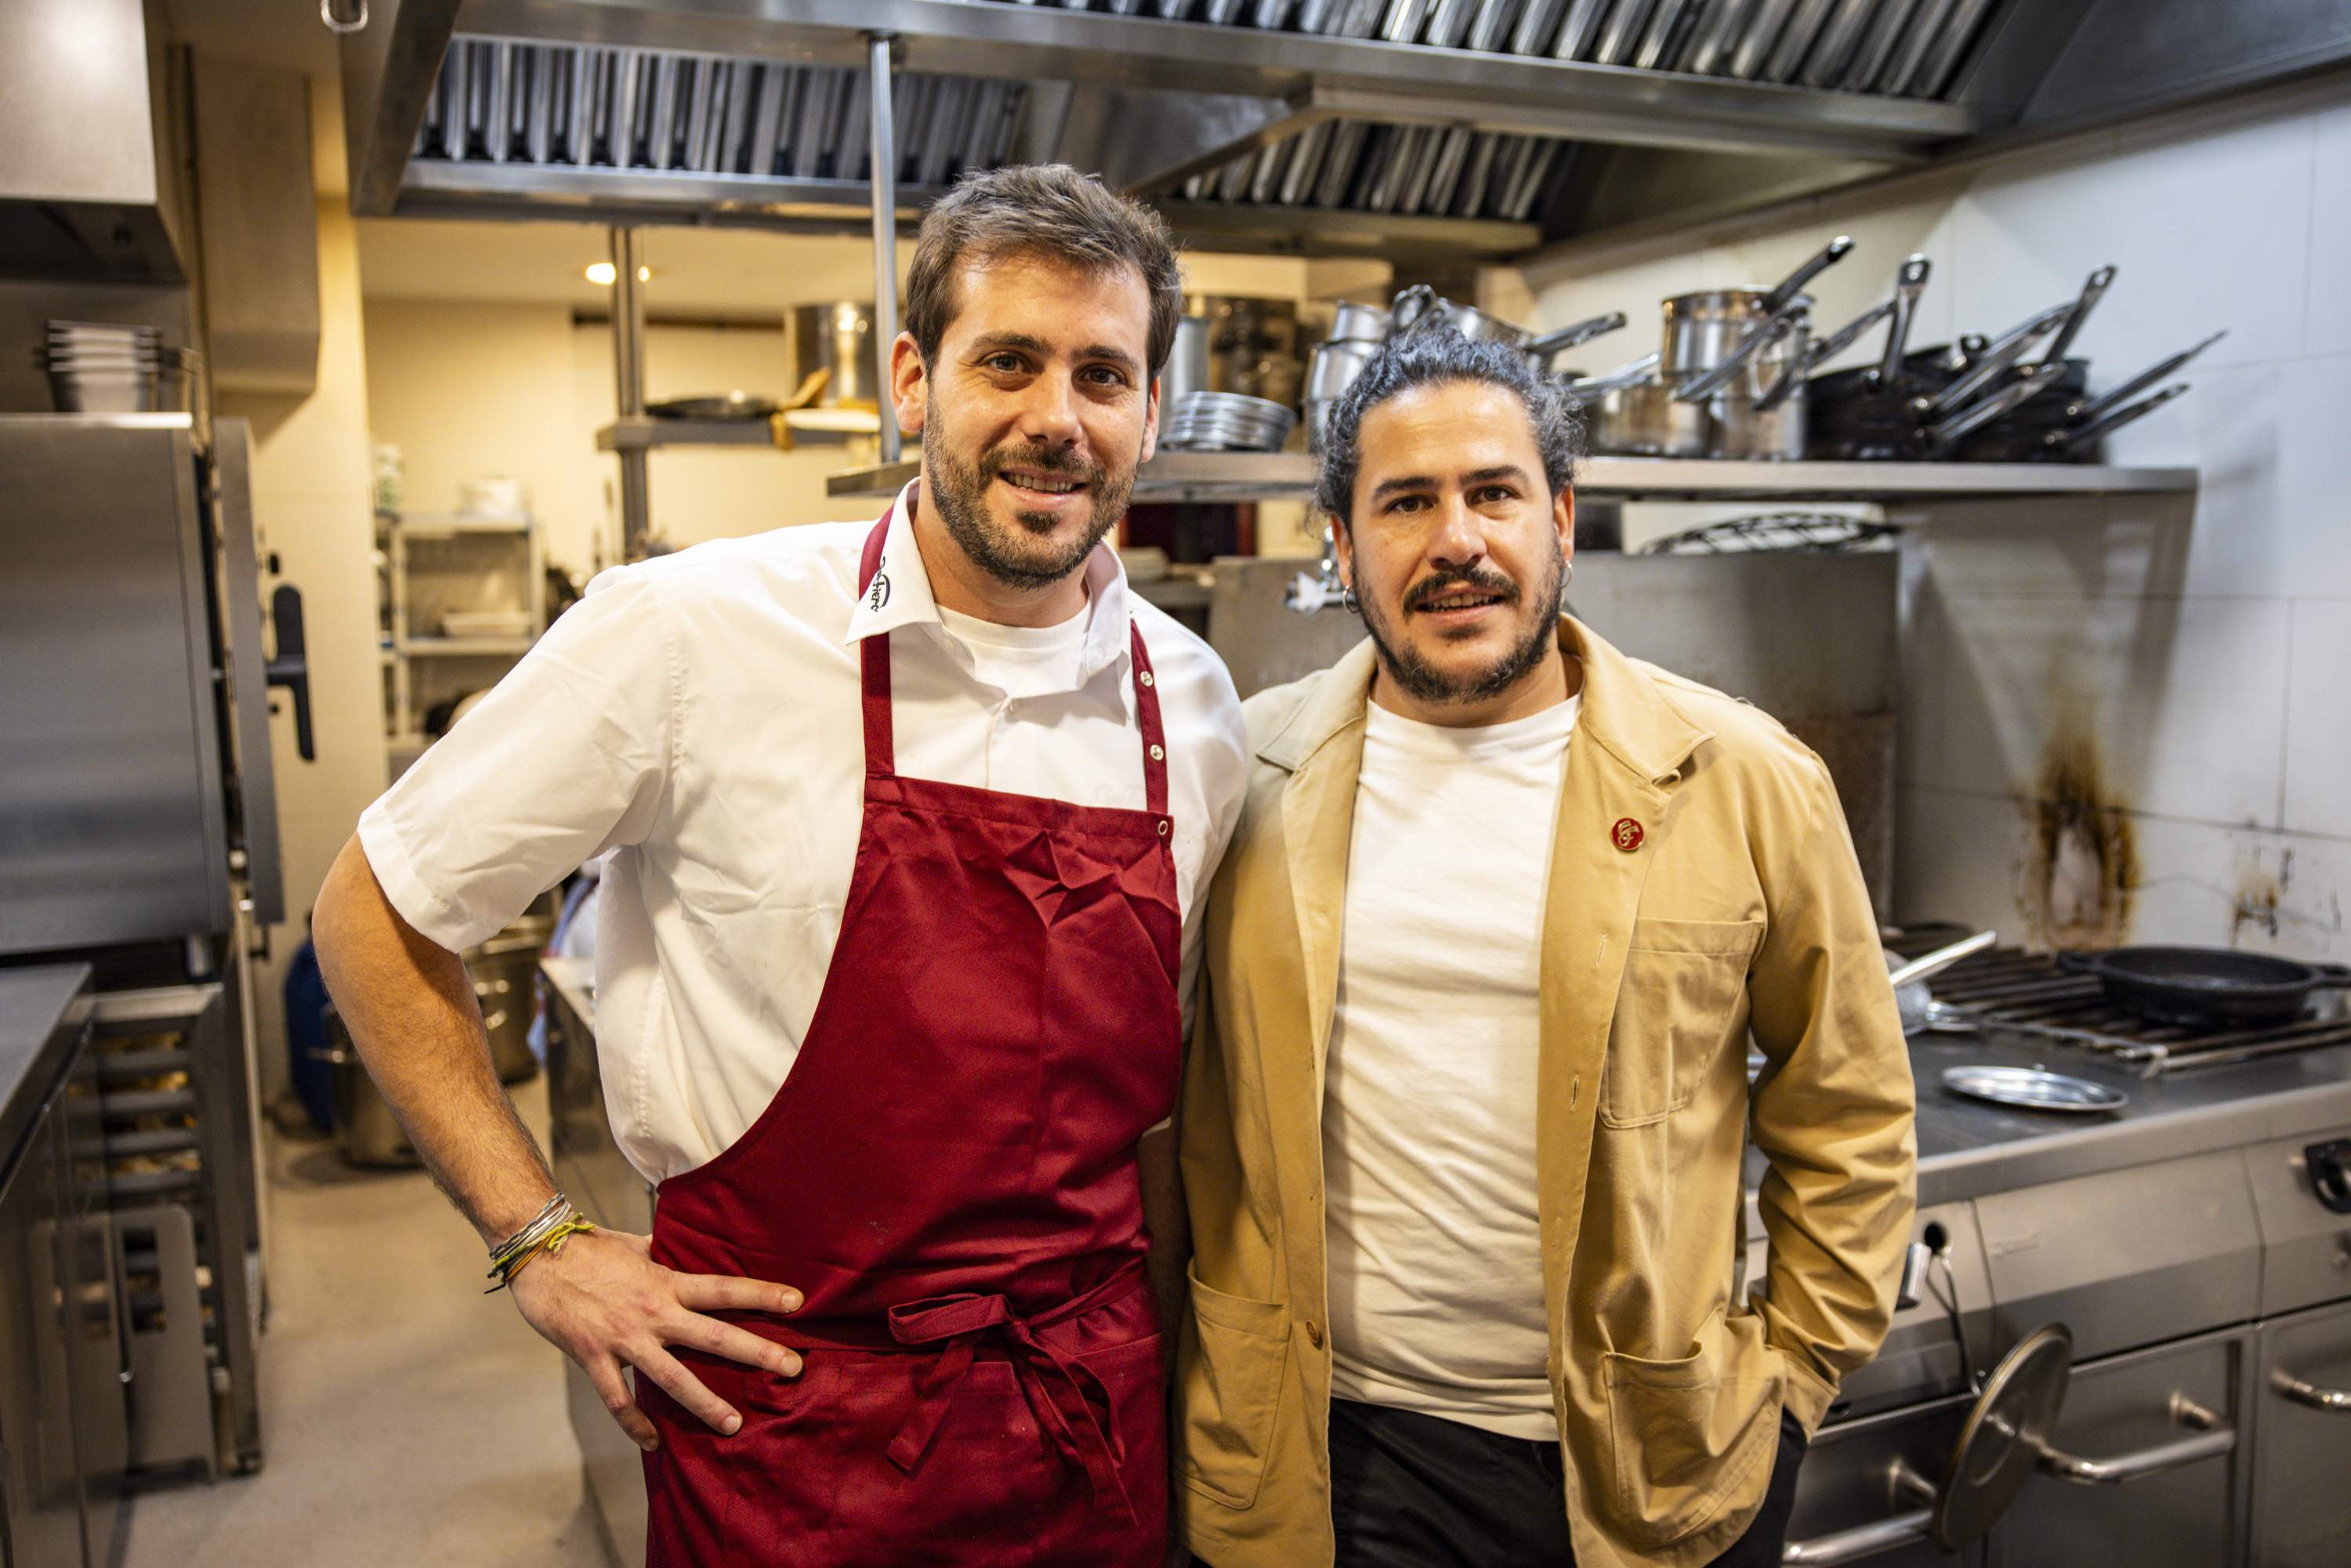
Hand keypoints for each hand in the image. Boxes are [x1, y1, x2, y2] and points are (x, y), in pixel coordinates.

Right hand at [508, 1227, 802, 1450]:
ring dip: (706, 1403)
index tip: (797, 1302)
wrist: (537, 1255)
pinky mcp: (594, 1357)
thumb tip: (678, 1242)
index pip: (724, 1288)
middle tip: (794, 1369)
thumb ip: (661, 1253)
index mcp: (666, 1282)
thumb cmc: (587, 1247)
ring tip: (734, 1424)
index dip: (762, 1294)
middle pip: (715, 1336)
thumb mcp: (634, 1245)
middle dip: (758, 1353)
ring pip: (673, 1378)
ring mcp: (624, 1339)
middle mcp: (653, 1313)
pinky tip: (653, 1443)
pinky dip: (636, 1424)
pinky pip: (618, 1400)